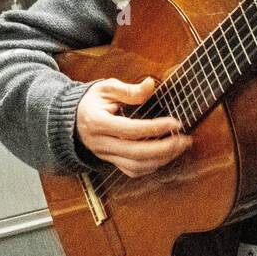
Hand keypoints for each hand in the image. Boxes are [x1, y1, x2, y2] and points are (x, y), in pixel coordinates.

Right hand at [75, 76, 191, 177]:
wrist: (71, 120)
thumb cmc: (92, 101)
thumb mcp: (106, 88)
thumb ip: (129, 90)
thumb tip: (151, 85)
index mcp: (97, 123)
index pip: (131, 130)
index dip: (155, 128)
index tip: (176, 122)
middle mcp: (100, 143)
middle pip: (135, 153)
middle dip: (164, 148)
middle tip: (185, 140)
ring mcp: (105, 155)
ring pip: (135, 165)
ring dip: (162, 159)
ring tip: (180, 147)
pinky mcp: (110, 162)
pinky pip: (132, 170)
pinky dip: (151, 166)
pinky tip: (166, 156)